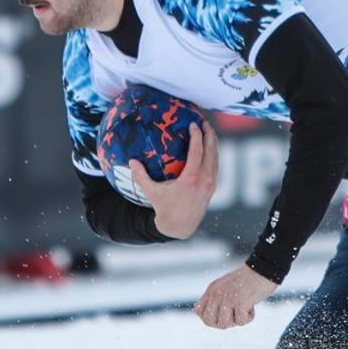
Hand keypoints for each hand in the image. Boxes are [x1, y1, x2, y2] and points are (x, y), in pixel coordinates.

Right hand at [130, 123, 218, 239]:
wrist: (180, 227)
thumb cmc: (165, 208)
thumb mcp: (151, 192)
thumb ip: (140, 176)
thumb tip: (131, 161)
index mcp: (191, 179)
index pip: (197, 151)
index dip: (197, 136)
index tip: (194, 124)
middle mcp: (204, 180)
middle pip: (211, 151)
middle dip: (209, 134)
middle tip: (204, 121)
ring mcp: (211, 184)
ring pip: (216, 158)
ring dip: (213, 143)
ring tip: (208, 131)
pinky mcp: (213, 187)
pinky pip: (215, 165)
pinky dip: (213, 154)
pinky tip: (208, 148)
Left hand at [194, 264, 275, 328]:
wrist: (263, 269)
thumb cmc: (249, 279)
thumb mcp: (227, 286)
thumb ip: (219, 298)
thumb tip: (216, 319)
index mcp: (212, 289)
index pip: (198, 311)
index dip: (210, 318)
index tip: (222, 315)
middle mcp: (217, 293)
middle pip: (208, 321)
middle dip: (222, 323)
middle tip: (234, 315)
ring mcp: (227, 298)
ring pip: (224, 324)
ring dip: (237, 320)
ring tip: (245, 308)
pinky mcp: (240, 302)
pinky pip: (240, 322)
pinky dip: (249, 318)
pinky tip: (252, 306)